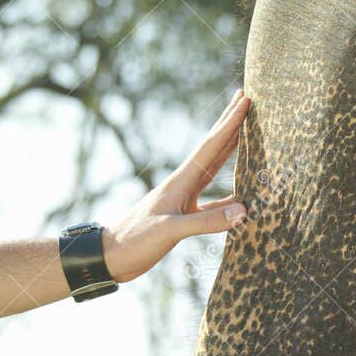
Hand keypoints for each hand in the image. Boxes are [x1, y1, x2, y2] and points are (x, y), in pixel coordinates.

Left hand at [103, 91, 250, 282]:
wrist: (111, 256)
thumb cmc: (136, 240)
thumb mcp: (171, 230)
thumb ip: (207, 222)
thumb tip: (244, 210)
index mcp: (181, 181)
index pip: (211, 146)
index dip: (230, 123)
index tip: (245, 99)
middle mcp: (184, 184)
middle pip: (213, 148)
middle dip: (229, 124)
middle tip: (244, 98)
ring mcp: (184, 200)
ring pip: (214, 169)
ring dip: (230, 151)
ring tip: (245, 133)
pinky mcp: (184, 217)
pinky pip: (214, 201)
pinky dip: (230, 197)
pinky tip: (242, 198)